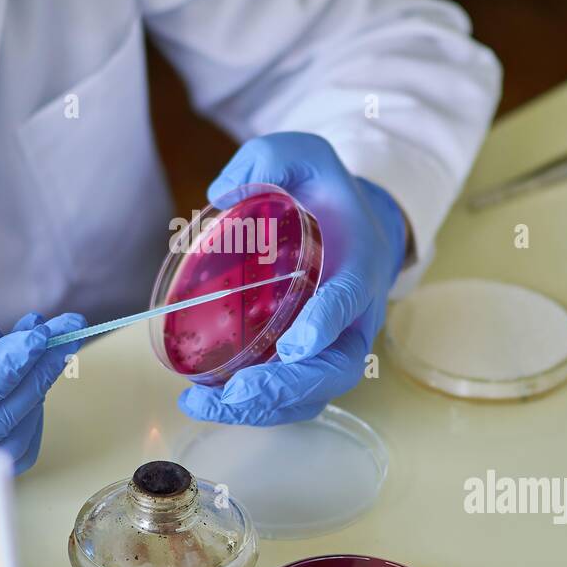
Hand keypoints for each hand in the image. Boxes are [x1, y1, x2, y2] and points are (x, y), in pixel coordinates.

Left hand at [179, 132, 407, 425]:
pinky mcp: (312, 361)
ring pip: (312, 393)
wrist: (352, 223)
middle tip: (237, 391)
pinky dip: (256, 410)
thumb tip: (221, 195)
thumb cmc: (324, 193)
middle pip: (334, 367)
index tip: (294, 344)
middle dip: (287, 387)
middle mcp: (356, 316)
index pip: (348, 300)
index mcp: (360, 264)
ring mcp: (336, 345)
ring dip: (263, 408)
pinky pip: (293, 398)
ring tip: (205, 405)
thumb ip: (269, 158)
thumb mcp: (305, 155)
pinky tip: (209, 402)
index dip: (325, 325)